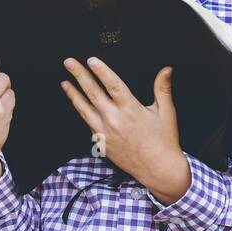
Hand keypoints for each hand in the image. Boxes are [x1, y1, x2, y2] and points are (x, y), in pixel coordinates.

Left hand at [60, 57, 189, 202]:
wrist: (158, 170)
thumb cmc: (164, 140)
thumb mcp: (166, 112)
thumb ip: (163, 88)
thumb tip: (167, 69)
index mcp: (131, 110)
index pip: (113, 85)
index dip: (101, 71)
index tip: (91, 60)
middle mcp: (115, 120)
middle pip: (93, 93)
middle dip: (80, 75)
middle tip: (69, 62)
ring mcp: (106, 132)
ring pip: (84, 109)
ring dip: (73, 94)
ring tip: (64, 82)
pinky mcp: (102, 143)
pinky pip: (88, 124)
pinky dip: (81, 112)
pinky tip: (76, 104)